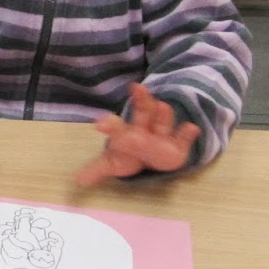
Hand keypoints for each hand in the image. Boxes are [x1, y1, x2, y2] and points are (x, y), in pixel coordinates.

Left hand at [75, 83, 200, 187]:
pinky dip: (186, 135)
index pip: (116, 126)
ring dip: (162, 116)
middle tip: (137, 88)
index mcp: (125, 133)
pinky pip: (183, 138)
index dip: (108, 125)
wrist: (154, 155)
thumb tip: (77, 181)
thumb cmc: (131, 155)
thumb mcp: (113, 163)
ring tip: (162, 106)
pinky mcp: (178, 145)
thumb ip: (96, 170)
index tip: (99, 123)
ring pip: (162, 123)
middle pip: (142, 114)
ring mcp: (161, 135)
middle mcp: (144, 129)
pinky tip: (191, 128)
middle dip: (141, 102)